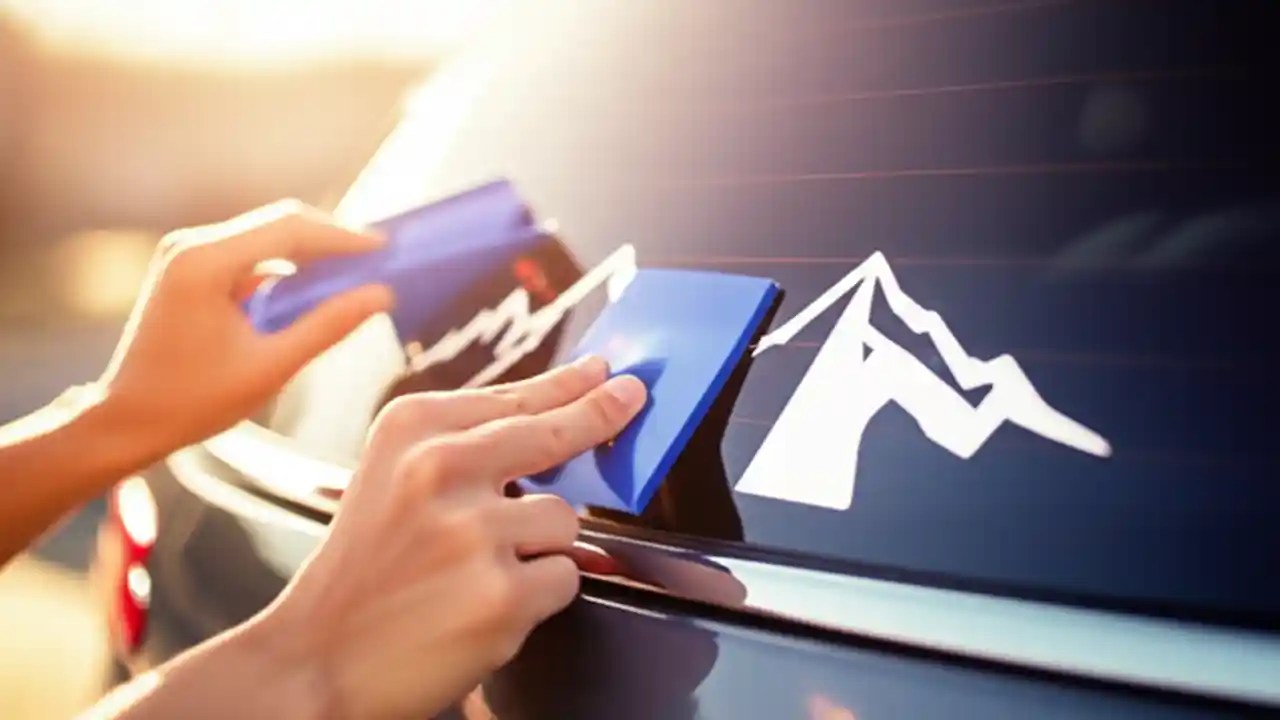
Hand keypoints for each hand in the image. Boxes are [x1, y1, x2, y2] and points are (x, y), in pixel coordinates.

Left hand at [99, 200, 392, 459]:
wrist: (126, 420)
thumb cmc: (194, 401)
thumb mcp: (271, 367)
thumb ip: (327, 326)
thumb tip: (381, 295)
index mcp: (204, 262)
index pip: (289, 229)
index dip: (342, 236)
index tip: (384, 246)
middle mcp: (190, 245)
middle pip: (277, 224)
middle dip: (330, 240)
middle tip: (376, 258)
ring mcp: (185, 254)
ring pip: (264, 237)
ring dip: (308, 253)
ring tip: (352, 273)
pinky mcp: (187, 269)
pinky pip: (247, 254)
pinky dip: (284, 267)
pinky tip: (311, 289)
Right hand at [246, 357, 646, 719]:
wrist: (315, 659)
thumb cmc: (362, 571)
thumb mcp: (390, 478)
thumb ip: (462, 445)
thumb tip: (557, 414)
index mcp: (412, 430)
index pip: (514, 398)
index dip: (571, 385)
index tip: (608, 372)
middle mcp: (441, 468)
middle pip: (556, 434)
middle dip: (602, 415)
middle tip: (632, 397)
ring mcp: (474, 532)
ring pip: (564, 521)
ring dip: (539, 549)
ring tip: (478, 572)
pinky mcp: (502, 593)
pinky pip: (565, 578)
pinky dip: (539, 597)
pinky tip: (486, 606)